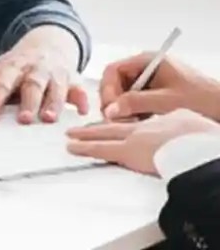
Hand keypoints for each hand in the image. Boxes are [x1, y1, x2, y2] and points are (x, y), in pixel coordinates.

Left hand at [0, 25, 88, 123]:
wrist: (48, 42)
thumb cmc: (16, 66)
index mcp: (11, 67)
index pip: (1, 83)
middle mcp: (34, 69)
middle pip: (31, 85)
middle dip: (27, 102)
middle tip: (22, 120)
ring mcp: (55, 74)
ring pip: (56, 88)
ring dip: (53, 103)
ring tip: (49, 120)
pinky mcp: (74, 80)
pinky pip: (80, 89)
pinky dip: (82, 99)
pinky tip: (82, 111)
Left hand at [66, 108, 219, 175]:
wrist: (198, 147)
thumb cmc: (201, 139)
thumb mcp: (192, 127)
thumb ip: (178, 127)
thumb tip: (179, 130)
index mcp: (161, 122)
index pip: (137, 122)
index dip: (123, 122)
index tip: (114, 124)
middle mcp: (144, 127)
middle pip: (116, 125)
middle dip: (97, 127)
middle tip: (80, 128)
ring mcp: (134, 137)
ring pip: (103, 134)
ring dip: (85, 135)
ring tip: (71, 136)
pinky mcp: (128, 151)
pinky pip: (100, 149)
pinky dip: (84, 148)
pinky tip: (72, 148)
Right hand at [99, 52, 219, 121]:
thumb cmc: (206, 99)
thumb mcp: (168, 100)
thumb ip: (137, 102)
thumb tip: (111, 109)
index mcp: (149, 61)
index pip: (114, 70)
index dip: (108, 89)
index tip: (109, 107)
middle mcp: (148, 69)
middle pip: (116, 83)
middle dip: (114, 101)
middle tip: (116, 118)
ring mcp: (152, 82)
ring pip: (124, 95)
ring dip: (123, 109)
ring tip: (129, 122)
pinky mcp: (156, 96)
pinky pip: (135, 103)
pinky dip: (133, 113)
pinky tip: (139, 123)